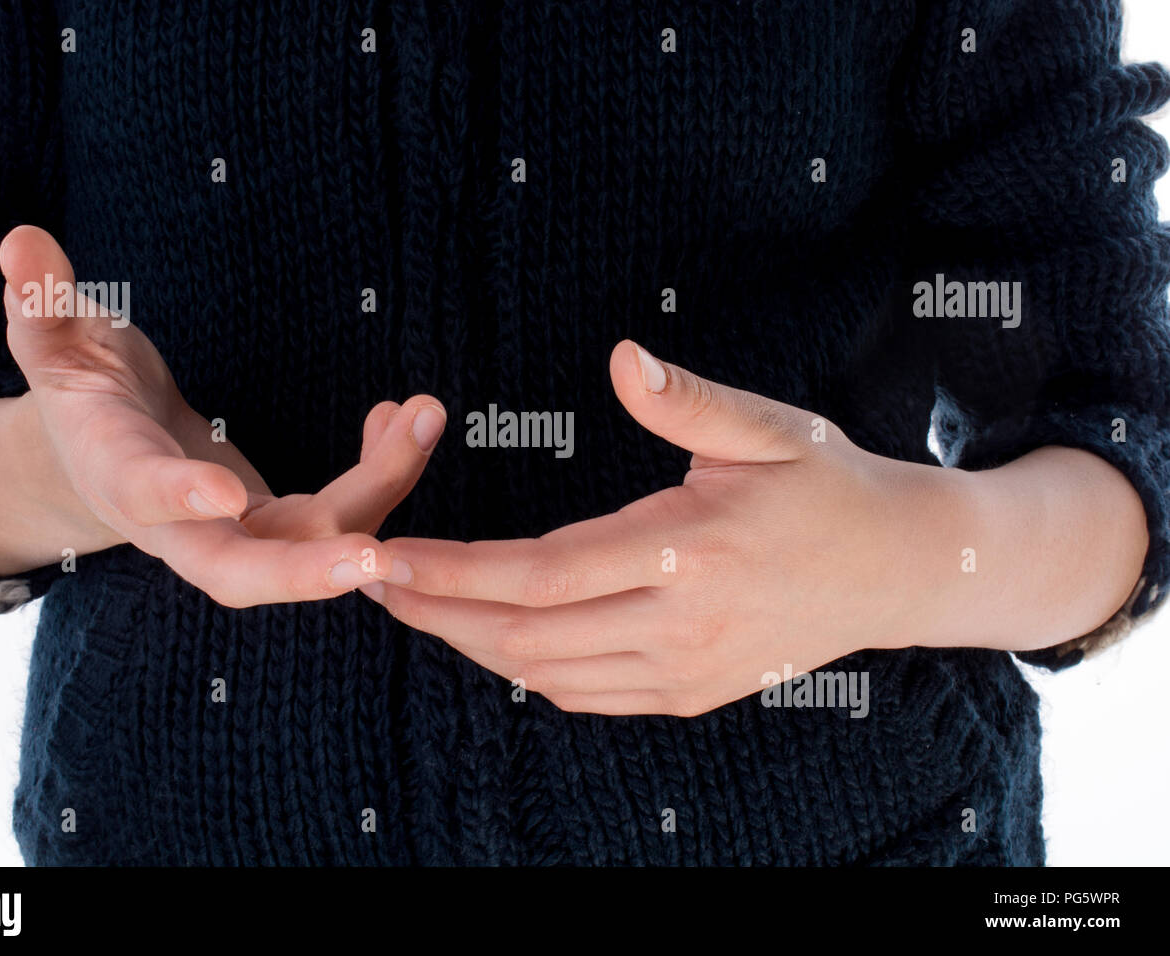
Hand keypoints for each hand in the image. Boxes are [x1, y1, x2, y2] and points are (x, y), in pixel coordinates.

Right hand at [0, 225, 445, 606]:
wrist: (110, 450)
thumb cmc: (84, 392)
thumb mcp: (56, 344)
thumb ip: (41, 304)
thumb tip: (22, 242)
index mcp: (118, 476)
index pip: (143, 493)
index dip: (179, 497)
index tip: (223, 494)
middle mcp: (180, 528)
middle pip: (239, 574)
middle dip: (305, 574)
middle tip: (373, 559)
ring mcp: (238, 535)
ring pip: (315, 540)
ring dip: (382, 488)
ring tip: (425, 413)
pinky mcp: (280, 527)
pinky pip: (343, 514)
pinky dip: (383, 473)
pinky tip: (405, 417)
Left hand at [362, 340, 964, 715]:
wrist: (898, 569)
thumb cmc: (829, 486)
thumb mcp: (769, 427)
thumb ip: (686, 400)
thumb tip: (619, 359)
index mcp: (689, 549)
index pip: (542, 572)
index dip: (454, 569)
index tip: (385, 556)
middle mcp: (681, 623)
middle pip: (527, 635)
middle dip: (438, 612)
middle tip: (372, 582)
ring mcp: (686, 671)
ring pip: (549, 673)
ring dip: (472, 644)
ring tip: (416, 607)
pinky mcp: (693, 694)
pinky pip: (589, 695)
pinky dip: (528, 671)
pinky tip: (495, 642)